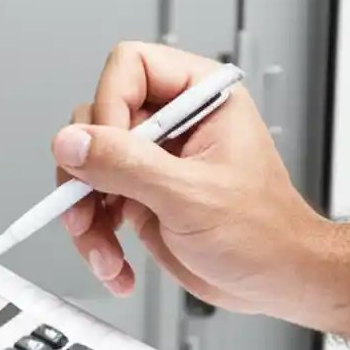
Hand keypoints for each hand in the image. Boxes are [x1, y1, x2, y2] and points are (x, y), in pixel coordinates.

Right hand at [52, 42, 341, 328]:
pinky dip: (94, 236)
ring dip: (84, 214)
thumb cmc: (265, 235)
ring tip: (103, 249)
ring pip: (85, 164)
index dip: (109, 105)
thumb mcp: (190, 196)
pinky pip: (91, 202)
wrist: (276, 282)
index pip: (130, 67)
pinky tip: (114, 261)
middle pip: (96, 119)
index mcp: (200, 98)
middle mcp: (172, 122)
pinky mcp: (137, 193)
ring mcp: (152, 159)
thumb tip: (72, 142)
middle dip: (86, 173)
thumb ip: (126, 164)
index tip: (106, 151)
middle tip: (88, 207)